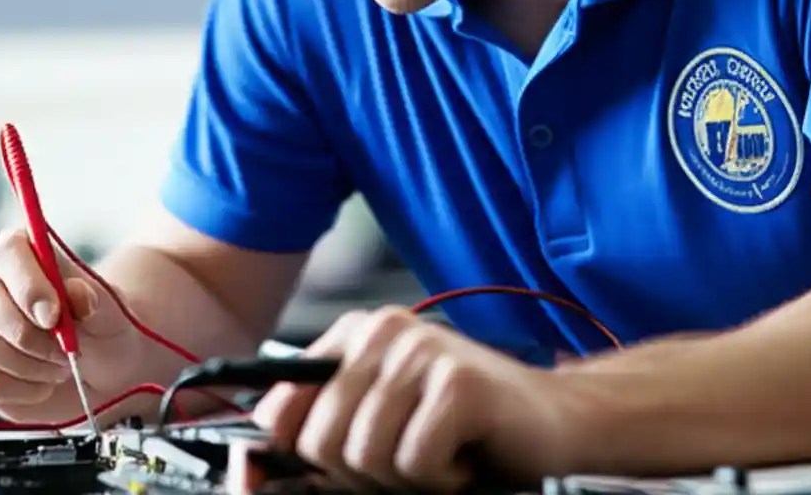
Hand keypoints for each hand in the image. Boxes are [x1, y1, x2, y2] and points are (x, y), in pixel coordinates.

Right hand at [0, 228, 142, 422]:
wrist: (97, 370)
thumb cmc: (98, 327)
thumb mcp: (108, 310)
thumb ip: (93, 298)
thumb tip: (77, 293)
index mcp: (19, 251)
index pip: (9, 252)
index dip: (29, 286)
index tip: (54, 317)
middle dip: (25, 332)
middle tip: (63, 351)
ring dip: (26, 363)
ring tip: (58, 367)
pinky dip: (24, 388)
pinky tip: (43, 383)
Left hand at [251, 306, 580, 491]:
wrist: (556, 423)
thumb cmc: (464, 428)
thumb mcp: (380, 420)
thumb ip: (323, 427)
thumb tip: (253, 461)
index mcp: (354, 336)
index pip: (280, 407)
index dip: (297, 457)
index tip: (330, 473)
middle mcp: (383, 333)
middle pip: (321, 440)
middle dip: (361, 473)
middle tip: (406, 462)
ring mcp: (422, 353)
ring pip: (365, 453)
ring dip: (405, 476)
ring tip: (439, 454)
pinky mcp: (459, 384)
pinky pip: (414, 460)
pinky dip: (441, 478)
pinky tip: (465, 457)